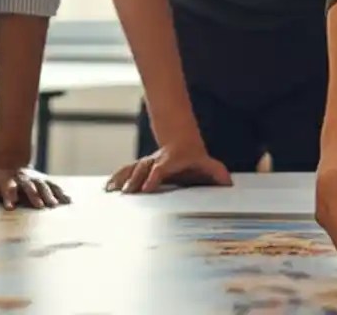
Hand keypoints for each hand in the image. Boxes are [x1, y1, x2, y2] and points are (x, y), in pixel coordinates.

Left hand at [0, 168, 70, 209]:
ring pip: (44, 185)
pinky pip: (54, 187)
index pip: (9, 189)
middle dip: (35, 196)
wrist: (9, 164)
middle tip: (40, 207)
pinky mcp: (43, 181)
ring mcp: (35, 179)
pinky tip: (69, 202)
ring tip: (56, 206)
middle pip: (30, 187)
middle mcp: (23, 179)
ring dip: (50, 195)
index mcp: (8, 181)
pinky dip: (62, 194)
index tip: (11, 208)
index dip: (10, 197)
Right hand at [104, 143, 231, 194]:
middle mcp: (156, 161)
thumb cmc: (194, 157)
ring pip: (132, 168)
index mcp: (171, 161)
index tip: (148, 187)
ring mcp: (147, 163)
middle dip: (134, 181)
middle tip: (127, 194)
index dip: (154, 176)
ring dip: (122, 179)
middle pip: (143, 169)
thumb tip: (229, 183)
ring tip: (112, 191)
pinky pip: (126, 171)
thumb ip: (217, 173)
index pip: (161, 168)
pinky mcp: (141, 167)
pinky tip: (107, 188)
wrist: (181, 141)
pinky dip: (116, 178)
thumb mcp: (207, 163)